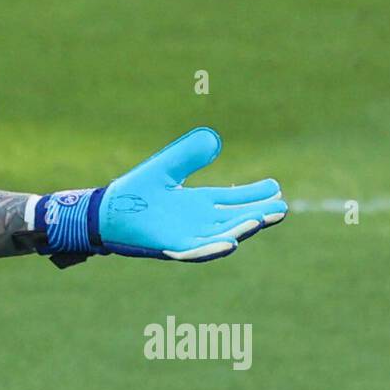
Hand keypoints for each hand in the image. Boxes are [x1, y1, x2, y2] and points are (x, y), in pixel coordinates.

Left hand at [33, 127, 285, 265]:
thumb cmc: (134, 192)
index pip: (234, 200)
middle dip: (258, 214)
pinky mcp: (172, 247)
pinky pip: (197, 250)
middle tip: (282, 208)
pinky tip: (231, 243)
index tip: (276, 187)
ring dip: (242, 229)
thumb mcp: (166, 168)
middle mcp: (198, 222)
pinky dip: (213, 248)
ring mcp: (187, 236)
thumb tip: (214, 139)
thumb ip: (188, 155)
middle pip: (235, 218)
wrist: (106, 211)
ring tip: (262, 220)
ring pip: (222, 234)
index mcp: (198, 203)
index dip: (255, 195)